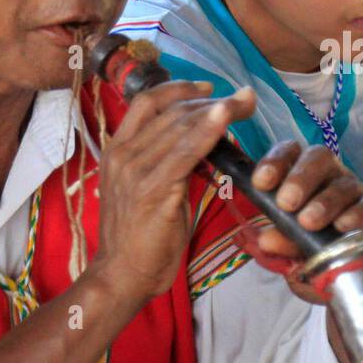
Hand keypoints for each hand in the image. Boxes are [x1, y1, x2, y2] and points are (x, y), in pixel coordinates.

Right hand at [87, 80, 256, 306]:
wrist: (122, 274)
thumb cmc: (139, 237)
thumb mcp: (149, 190)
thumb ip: (167, 163)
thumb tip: (201, 144)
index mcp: (116, 151)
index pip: (145, 103)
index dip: (178, 89)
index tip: (208, 88)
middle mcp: (121, 154)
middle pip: (170, 111)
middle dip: (210, 100)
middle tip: (243, 97)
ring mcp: (135, 170)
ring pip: (180, 127)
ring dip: (218, 111)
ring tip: (245, 103)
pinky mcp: (153, 189)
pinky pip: (186, 152)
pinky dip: (209, 131)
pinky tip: (227, 117)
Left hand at [246, 140, 362, 304]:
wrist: (360, 285)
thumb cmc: (320, 259)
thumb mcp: (295, 257)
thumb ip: (282, 246)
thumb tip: (266, 239)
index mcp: (302, 181)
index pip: (290, 155)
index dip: (275, 161)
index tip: (261, 182)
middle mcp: (331, 179)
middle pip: (319, 158)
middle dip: (300, 177)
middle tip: (287, 202)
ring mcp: (359, 194)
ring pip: (344, 184)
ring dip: (324, 202)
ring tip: (309, 223)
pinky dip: (357, 214)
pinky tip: (343, 226)